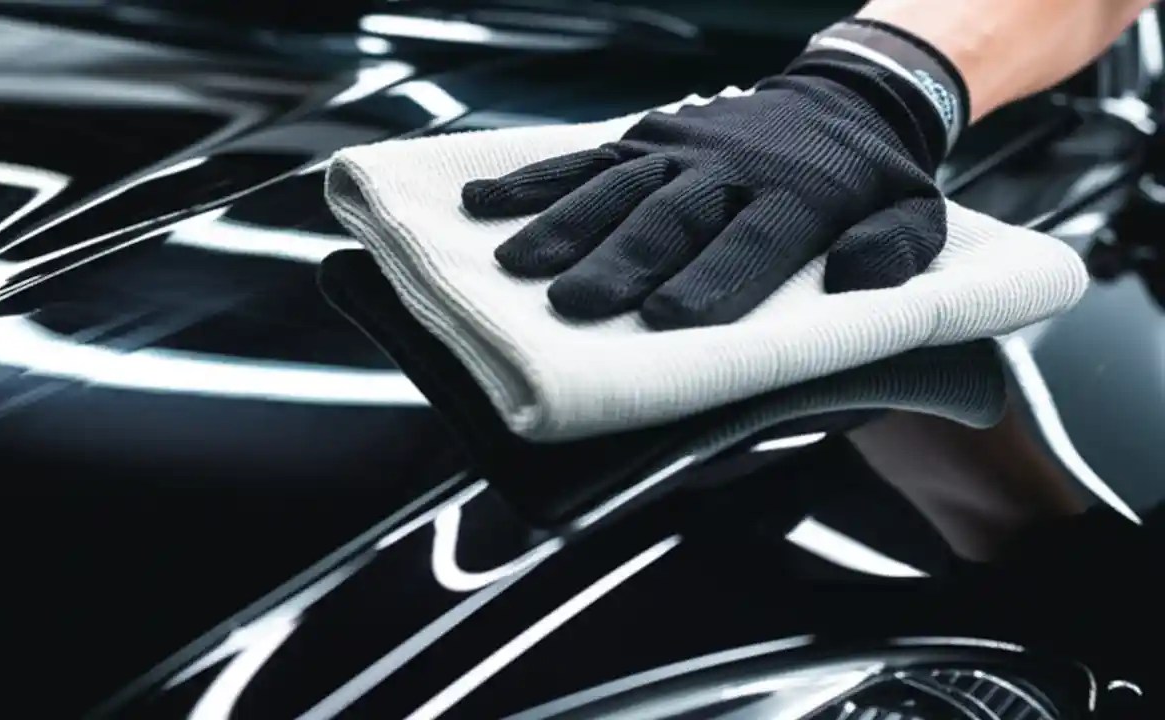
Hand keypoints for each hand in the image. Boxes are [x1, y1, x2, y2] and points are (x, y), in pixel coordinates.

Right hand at [462, 57, 946, 329]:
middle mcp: (732, 166)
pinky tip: (485, 202)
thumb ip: (894, 253)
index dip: (712, 279)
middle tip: (576, 304)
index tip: (667, 319)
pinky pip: (586, 158)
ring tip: (518, 264)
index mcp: (801, 195)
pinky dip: (534, 180)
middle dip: (622, 260)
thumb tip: (856, 282)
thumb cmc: (867, 182)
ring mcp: (681, 146)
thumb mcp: (917, 217)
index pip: (754, 242)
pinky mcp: (647, 137)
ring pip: (618, 185)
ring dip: (565, 225)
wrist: (841, 101)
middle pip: (672, 215)